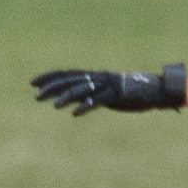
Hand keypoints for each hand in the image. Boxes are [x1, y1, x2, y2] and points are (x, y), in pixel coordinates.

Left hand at [32, 65, 185, 114]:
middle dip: (52, 88)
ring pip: (82, 89)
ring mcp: (107, 86)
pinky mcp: (116, 96)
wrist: (154, 91)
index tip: (32, 83)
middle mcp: (98, 78)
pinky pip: (98, 101)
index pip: (67, 74)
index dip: (49, 77)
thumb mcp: (104, 92)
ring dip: (67, 97)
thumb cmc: (128, 92)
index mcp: (94, 76)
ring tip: (54, 105)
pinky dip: (86, 106)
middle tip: (36, 96)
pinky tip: (75, 113)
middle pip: (70, 80)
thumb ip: (87, 94)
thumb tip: (68, 100)